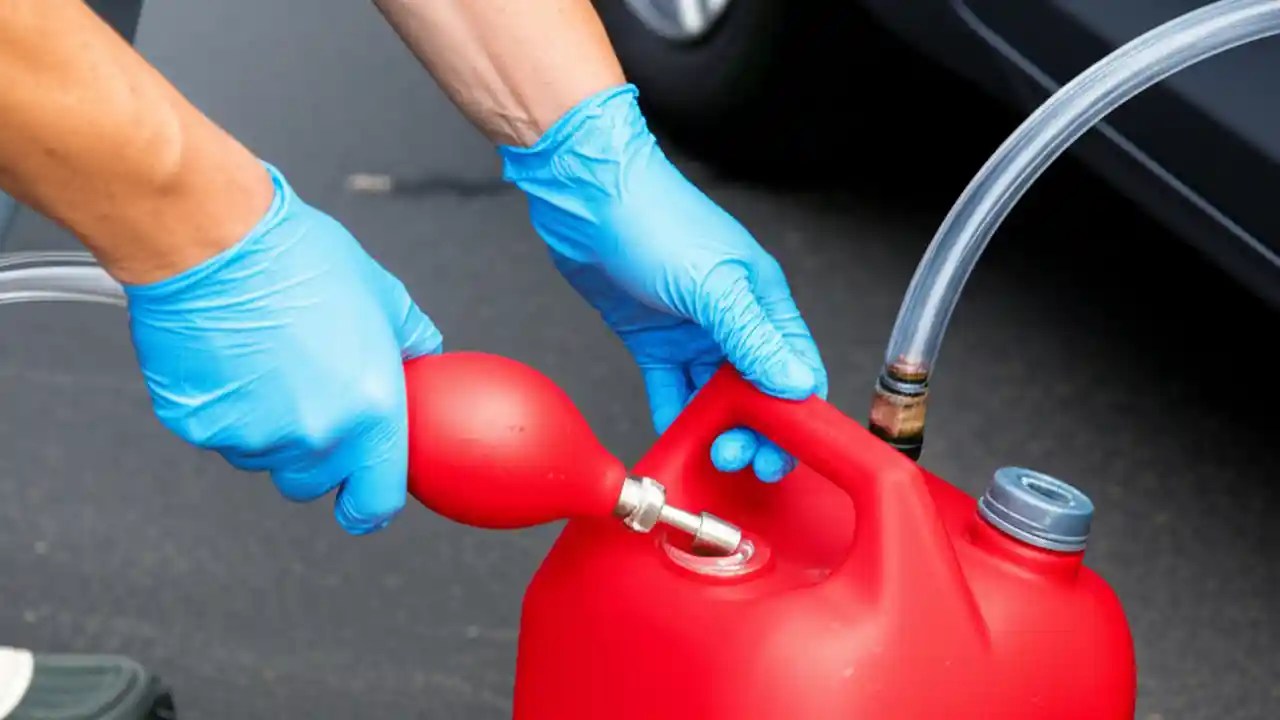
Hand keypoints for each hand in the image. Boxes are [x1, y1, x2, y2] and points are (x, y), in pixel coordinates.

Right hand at [124, 164, 441, 533]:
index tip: (362, 503)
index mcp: (371, 413)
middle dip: (314, 454)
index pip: (376, 500)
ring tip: (264, 362)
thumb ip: (412, 343)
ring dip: (267, 431)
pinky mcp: (199, 426)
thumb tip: (424, 361)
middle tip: (306, 397)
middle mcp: (315, 437)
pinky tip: (226, 359)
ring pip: (263, 458)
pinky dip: (224, 410)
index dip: (368, 506)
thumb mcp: (383, 297)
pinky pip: (219, 435)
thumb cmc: (303, 261)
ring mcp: (252, 437)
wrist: (217, 240)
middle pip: (313, 481)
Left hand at [500, 84, 826, 481]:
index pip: (794, 365)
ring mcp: (692, 331)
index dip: (795, 411)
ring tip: (715, 454)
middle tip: (744, 459)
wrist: (587, 199)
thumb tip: (794, 383)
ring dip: (718, 428)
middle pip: (757, 390)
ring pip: (715, 395)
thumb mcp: (712, 285)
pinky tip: (677, 438)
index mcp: (760, 299)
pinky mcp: (654, 340)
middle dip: (757, 429)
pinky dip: (676, 415)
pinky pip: (671, 389)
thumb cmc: (653, 218)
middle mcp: (732, 319)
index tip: (786, 447)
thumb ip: (752, 338)